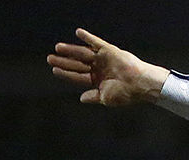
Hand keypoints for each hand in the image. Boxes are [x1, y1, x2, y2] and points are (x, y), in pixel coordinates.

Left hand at [47, 28, 168, 106]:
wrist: (139, 85)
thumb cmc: (125, 95)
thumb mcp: (106, 98)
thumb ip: (93, 97)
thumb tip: (81, 98)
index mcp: (97, 81)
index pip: (78, 76)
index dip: (66, 73)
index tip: (54, 69)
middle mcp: (98, 69)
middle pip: (77, 64)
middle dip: (64, 61)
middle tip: (49, 58)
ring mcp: (103, 59)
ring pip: (83, 53)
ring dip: (70, 50)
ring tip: (57, 48)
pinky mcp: (109, 51)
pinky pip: (96, 42)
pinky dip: (87, 37)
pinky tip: (78, 33)